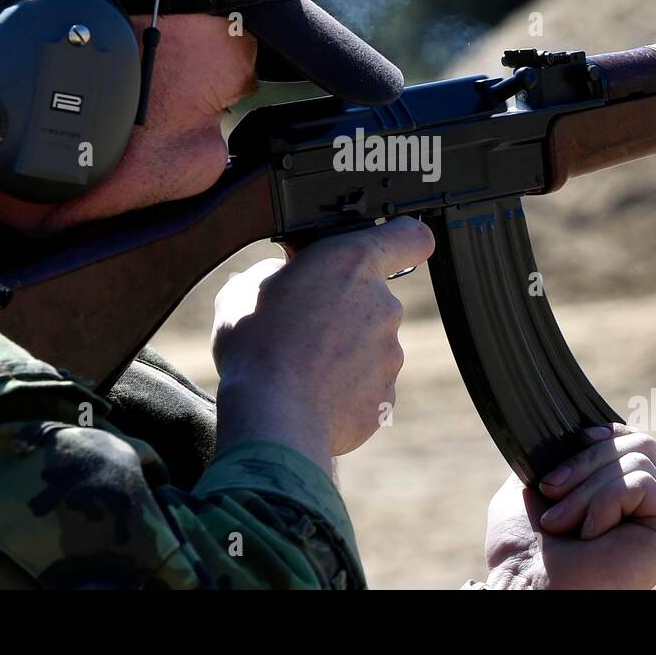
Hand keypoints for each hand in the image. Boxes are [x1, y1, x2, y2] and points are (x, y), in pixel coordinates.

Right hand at [211, 217, 434, 466]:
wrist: (273, 418)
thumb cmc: (257, 347)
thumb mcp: (244, 290)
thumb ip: (275, 274)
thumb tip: (280, 278)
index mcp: (352, 263)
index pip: (411, 236)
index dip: (401, 240)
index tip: (385, 250)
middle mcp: (383, 304)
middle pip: (374, 299)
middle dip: (344, 310)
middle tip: (301, 328)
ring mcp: (390, 354)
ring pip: (369, 345)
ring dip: (342, 353)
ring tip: (299, 370)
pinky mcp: (387, 396)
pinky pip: (366, 386)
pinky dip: (344, 390)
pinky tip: (310, 397)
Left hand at [482, 425, 655, 588]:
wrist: (525, 586)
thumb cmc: (521, 548)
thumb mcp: (537, 483)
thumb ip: (567, 455)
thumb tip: (588, 427)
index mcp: (617, 495)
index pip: (634, 439)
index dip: (606, 433)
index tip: (577, 441)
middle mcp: (643, 508)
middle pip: (638, 442)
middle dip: (586, 461)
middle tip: (553, 492)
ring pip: (638, 457)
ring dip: (587, 489)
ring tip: (563, 524)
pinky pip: (642, 483)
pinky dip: (604, 502)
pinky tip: (590, 535)